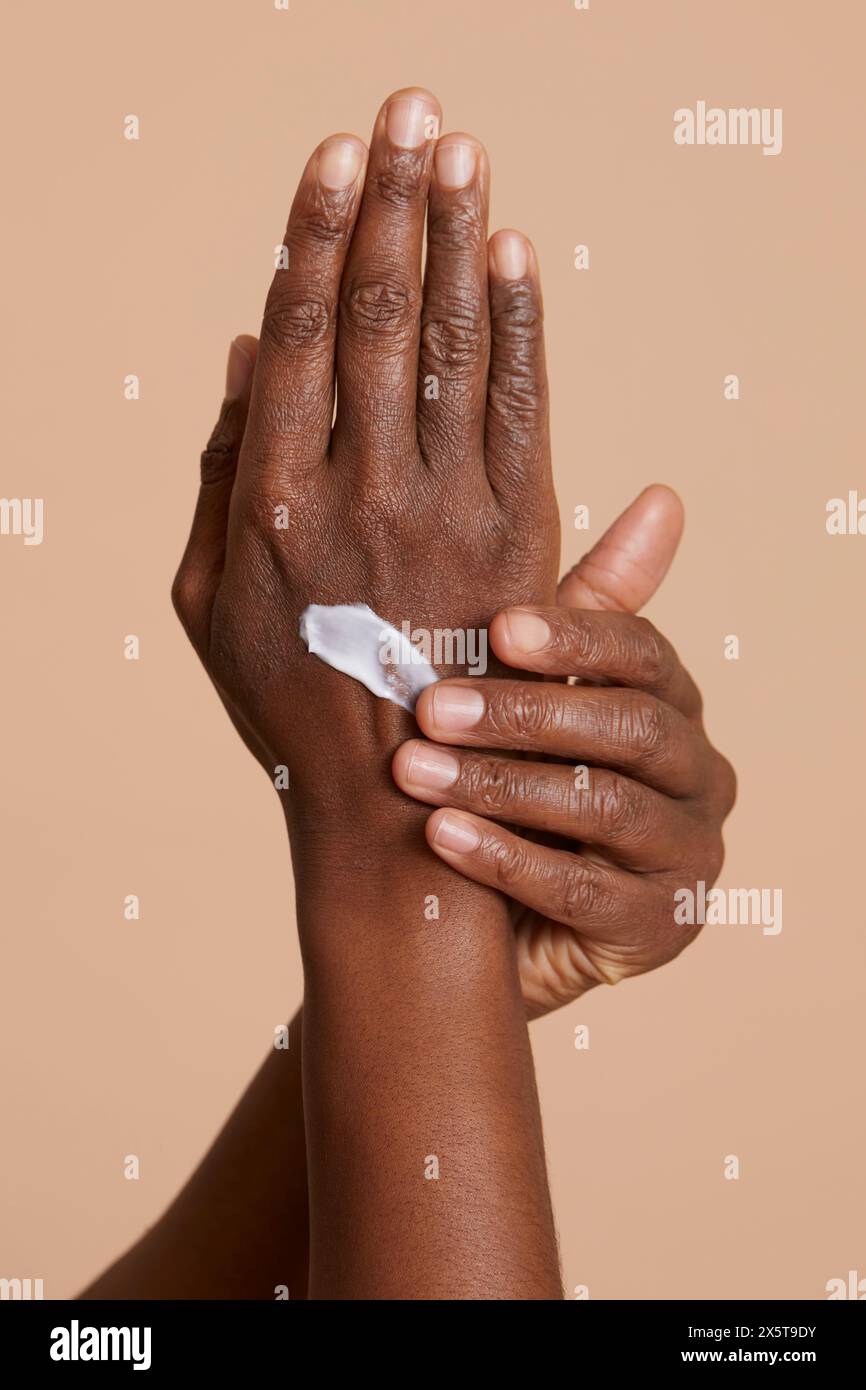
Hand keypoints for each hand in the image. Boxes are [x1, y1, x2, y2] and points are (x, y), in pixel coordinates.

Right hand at [171, 87, 558, 844]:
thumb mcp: (209, 600)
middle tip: (408, 111)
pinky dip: (521, 327)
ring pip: (452, 347)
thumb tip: (245, 357)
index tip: (336, 158)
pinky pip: (523, 409)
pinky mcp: (517, 535)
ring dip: (458, 238)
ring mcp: (443, 512)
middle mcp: (357, 492)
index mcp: (272, 502)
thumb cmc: (290, 698)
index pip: (299, 338)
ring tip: (459, 152)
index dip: (318, 237)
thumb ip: (221, 473)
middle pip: (378, 319)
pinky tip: (515, 253)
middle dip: (394, 205)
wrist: (401, 795)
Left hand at [393, 492, 736, 1016]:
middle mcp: (697, 772)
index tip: (497, 627)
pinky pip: (585, 893)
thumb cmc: (515, 781)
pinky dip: (508, 860)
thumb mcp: (532, 692)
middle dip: (527, 713)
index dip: (576, 637)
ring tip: (413, 772)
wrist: (500, 920)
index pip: (643, 652)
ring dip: (504, 784)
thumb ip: (578, 609)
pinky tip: (441, 838)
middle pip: (632, 728)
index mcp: (671, 701)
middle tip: (430, 706)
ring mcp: (686, 853)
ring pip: (607, 809)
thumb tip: (664, 494)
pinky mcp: (659, 926)